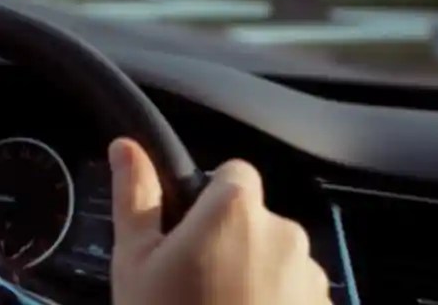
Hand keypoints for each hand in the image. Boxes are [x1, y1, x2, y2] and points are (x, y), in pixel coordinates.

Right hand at [109, 138, 330, 304]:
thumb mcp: (135, 263)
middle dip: (230, 242)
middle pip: (255, 219)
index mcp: (235, 210)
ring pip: (276, 259)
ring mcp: (310, 278)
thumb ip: (136, 197)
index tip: (186, 236)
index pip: (231, 174)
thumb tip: (127, 147)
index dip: (207, 201)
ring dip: (254, 276)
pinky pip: (296, 295)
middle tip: (192, 285)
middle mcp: (283, 234)